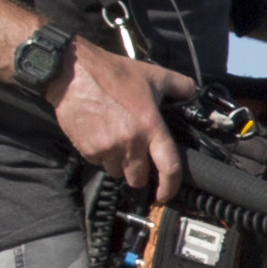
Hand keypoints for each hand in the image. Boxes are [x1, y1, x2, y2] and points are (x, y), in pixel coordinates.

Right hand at [57, 43, 196, 195]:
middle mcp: (130, 141)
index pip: (168, 167)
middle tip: (137, 156)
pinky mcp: (88, 150)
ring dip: (120, 164)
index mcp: (150, 126)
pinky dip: (102, 156)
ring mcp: (108, 148)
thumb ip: (179, 86)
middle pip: (138, 178)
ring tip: (117, 141)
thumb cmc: (112, 74)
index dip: (170, 187)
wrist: (74, 73)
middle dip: (139, 173)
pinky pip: (99, 164)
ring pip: (118, 172)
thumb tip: (193, 93)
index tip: (167, 193)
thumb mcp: (153, 75)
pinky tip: (102, 137)